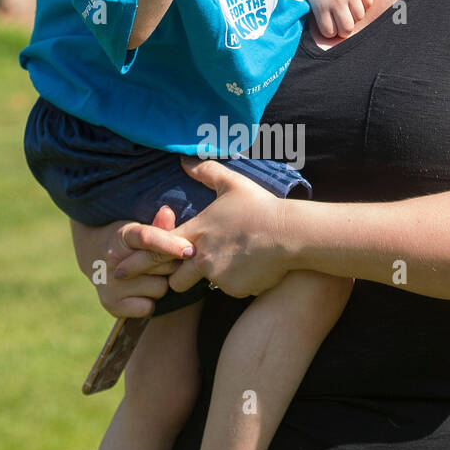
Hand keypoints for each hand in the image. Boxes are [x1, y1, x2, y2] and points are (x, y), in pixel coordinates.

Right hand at [70, 206, 193, 316]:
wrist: (96, 258)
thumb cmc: (128, 242)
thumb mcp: (139, 228)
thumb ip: (158, 226)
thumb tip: (167, 212)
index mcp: (122, 236)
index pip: (147, 239)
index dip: (170, 244)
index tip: (190, 250)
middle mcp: (114, 261)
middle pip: (161, 265)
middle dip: (171, 263)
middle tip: (163, 260)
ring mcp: (111, 284)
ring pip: (160, 288)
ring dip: (161, 283)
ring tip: (148, 275)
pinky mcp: (111, 304)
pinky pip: (148, 307)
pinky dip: (150, 301)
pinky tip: (141, 291)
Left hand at [152, 158, 290, 297]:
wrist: (289, 233)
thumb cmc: (260, 206)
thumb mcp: (232, 183)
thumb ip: (205, 171)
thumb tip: (184, 160)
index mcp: (197, 231)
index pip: (162, 248)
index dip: (160, 254)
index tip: (160, 256)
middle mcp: (201, 257)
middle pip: (176, 281)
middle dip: (183, 277)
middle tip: (202, 266)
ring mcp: (217, 275)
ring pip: (206, 285)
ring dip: (216, 277)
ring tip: (238, 259)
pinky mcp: (235, 289)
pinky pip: (231, 290)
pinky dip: (240, 282)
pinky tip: (255, 267)